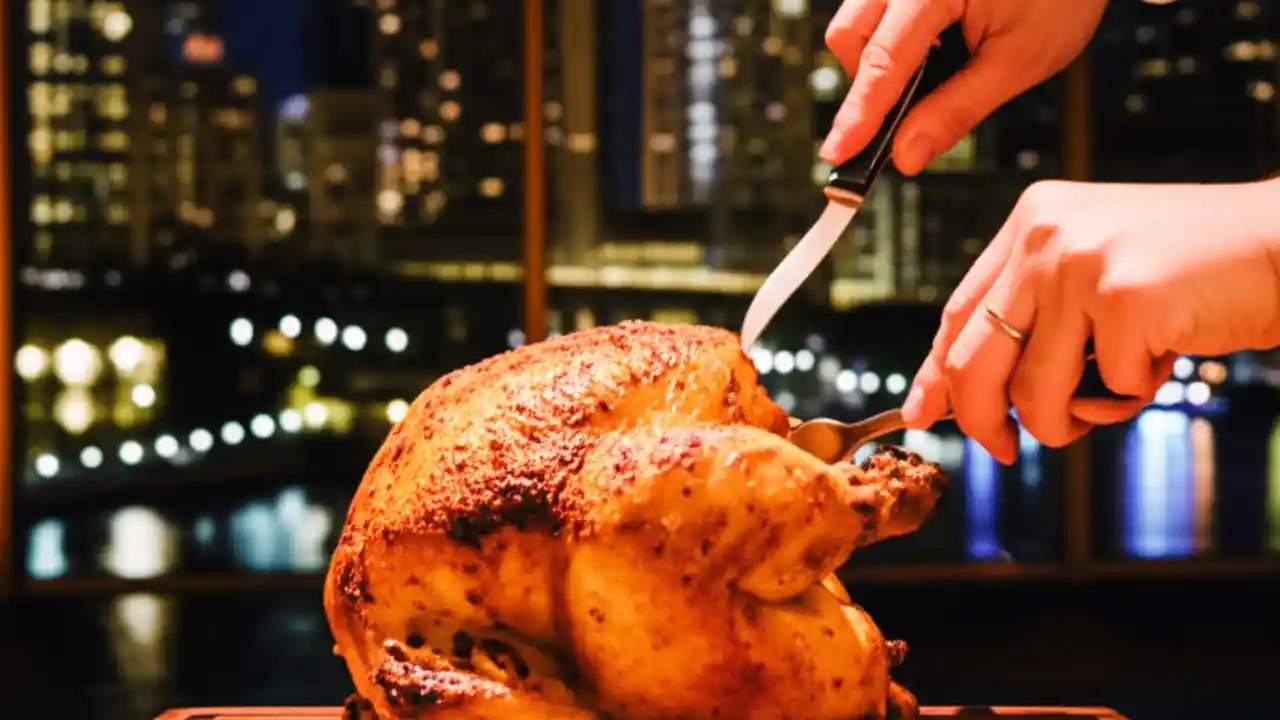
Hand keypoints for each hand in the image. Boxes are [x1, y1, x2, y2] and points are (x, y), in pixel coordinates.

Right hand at [820, 0, 1106, 173]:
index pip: (884, 60)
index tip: (839, 154)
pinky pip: (875, 12)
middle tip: (906, 113)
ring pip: (855, 23)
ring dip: (879, 62)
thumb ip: (956, 110)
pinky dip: (892, 43)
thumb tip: (905, 155)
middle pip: (849, 35)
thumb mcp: (1020, 60)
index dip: (859, 114)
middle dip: (866, 83)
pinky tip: (934, 50)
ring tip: (933, 73)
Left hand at [901, 179, 1279, 463]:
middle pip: (972, 360)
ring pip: (1033, 392)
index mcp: (1032, 221)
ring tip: (1115, 394)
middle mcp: (1044, 234)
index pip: (958, 313)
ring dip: (1070, 418)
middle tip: (1004, 448)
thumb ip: (1036, 314)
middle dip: (982, 421)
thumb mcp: (1095, 272)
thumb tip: (964, 388)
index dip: (935, 372)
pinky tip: (1168, 353)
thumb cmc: (1194, 268)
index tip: (923, 411)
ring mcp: (1081, 263)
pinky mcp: (1124, 297)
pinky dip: (1137, 393)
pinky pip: (1108, 389)